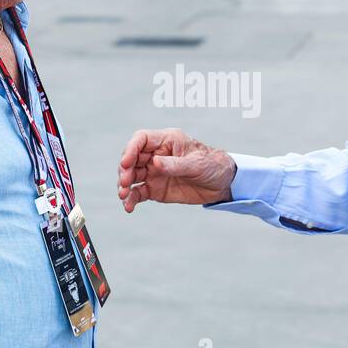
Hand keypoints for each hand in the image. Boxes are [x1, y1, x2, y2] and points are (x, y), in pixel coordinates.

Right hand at [117, 128, 236, 212]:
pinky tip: (129, 207)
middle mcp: (156, 155)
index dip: (130, 149)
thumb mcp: (196, 164)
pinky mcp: (155, 189)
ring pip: (132, 176)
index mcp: (166, 141)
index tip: (126, 163)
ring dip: (124, 185)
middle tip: (125, 183)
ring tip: (123, 196)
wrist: (223, 183)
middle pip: (132, 159)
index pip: (141, 139)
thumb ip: (174, 164)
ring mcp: (154, 172)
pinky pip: (138, 193)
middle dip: (125, 170)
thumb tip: (154, 163)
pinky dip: (131, 199)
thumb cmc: (212, 165)